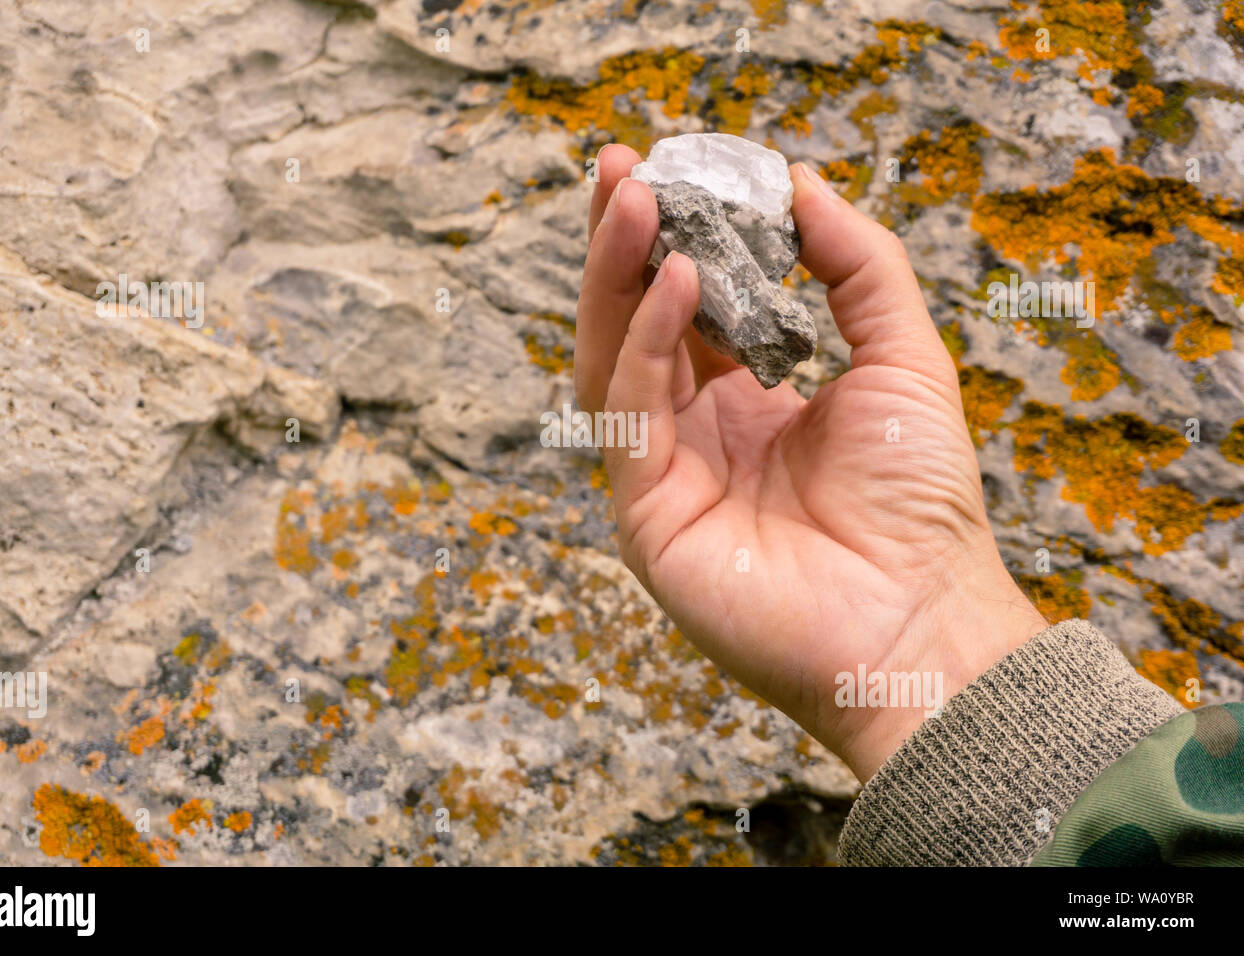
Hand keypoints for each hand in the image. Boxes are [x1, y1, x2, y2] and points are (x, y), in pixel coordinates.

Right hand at [575, 146, 1047, 782]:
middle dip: (625, 245)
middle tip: (623, 167)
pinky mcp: (647, 513)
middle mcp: (695, 434)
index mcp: (746, 404)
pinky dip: (645, 343)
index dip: (676, 238)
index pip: (688, 307)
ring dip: (619, 277)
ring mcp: (665, 475)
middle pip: (635, 324)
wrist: (922, 617)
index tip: (673, 168)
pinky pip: (630, 414)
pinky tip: (680, 283)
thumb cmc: (921, 502)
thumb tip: (801, 181)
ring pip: (613, 360)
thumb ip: (857, 266)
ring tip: (638, 200)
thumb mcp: (903, 357)